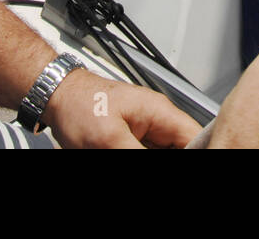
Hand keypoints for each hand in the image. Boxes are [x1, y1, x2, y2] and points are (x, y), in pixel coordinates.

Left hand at [42, 68, 200, 147]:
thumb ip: (137, 153)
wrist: (57, 97)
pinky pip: (147, 151)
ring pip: (164, 150)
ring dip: (155, 154)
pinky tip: (122, 151)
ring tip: (123, 149)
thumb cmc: (79, 104)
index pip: (196, 136)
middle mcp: (157, 120)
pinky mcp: (132, 140)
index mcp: (160, 111)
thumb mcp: (109, 138)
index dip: (201, 149)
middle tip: (140, 153)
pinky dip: (139, 153)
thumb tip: (163, 161)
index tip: (198, 158)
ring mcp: (145, 131)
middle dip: (175, 155)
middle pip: (181, 146)